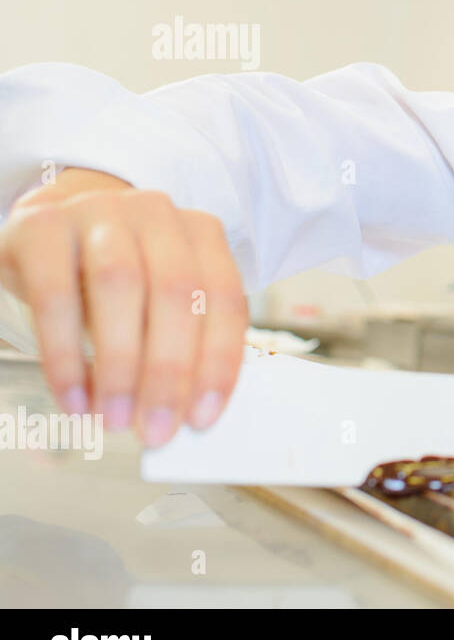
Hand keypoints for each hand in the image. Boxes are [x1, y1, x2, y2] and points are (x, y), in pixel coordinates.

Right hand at [0, 168, 247, 445]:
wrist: (47, 231)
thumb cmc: (117, 281)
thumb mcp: (157, 303)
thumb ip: (180, 343)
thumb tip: (187, 412)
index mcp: (201, 232)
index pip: (224, 299)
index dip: (219, 362)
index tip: (204, 417)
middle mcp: (157, 213)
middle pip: (175, 293)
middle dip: (169, 371)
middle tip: (156, 428)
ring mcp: (100, 210)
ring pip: (120, 287)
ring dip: (120, 364)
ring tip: (114, 417)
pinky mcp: (42, 225)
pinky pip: (55, 295)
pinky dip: (64, 354)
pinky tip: (73, 397)